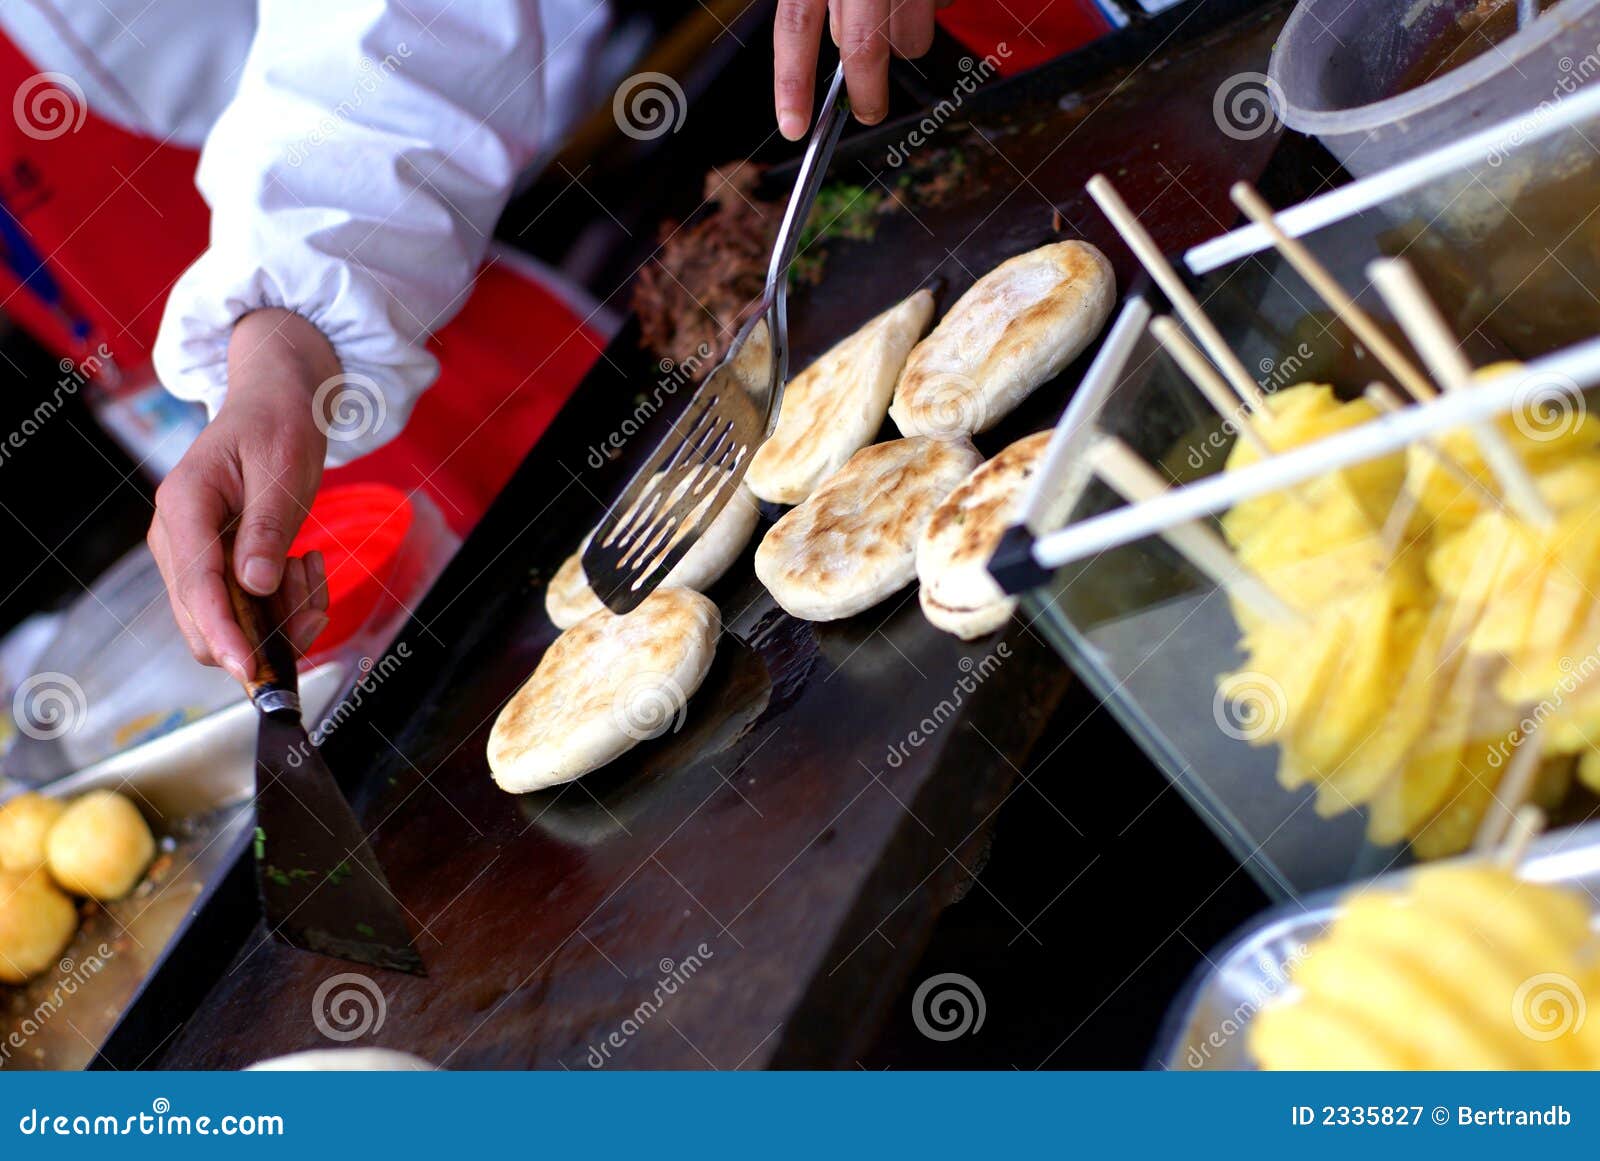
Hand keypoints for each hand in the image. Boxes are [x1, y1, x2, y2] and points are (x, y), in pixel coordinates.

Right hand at [149, 308, 337, 680]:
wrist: (275, 404)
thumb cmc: (278, 425)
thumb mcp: (283, 468)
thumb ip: (267, 527)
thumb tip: (255, 586)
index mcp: (184, 507)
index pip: (196, 587)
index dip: (224, 633)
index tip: (251, 666)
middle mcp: (176, 539)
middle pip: (203, 621)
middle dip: (264, 630)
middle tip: (315, 598)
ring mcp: (192, 556)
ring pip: (226, 623)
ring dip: (281, 615)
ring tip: (314, 567)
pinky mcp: (215, 567)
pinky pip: (244, 610)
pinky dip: (282, 605)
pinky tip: (306, 569)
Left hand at [774, 0, 951, 138]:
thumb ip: (823, 2)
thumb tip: (840, 46)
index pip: (796, 26)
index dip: (792, 80)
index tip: (793, 127)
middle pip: (863, 49)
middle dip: (866, 94)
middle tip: (865, 112)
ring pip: (909, 42)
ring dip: (901, 44)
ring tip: (895, 15)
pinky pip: (939, 12)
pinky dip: (928, 12)